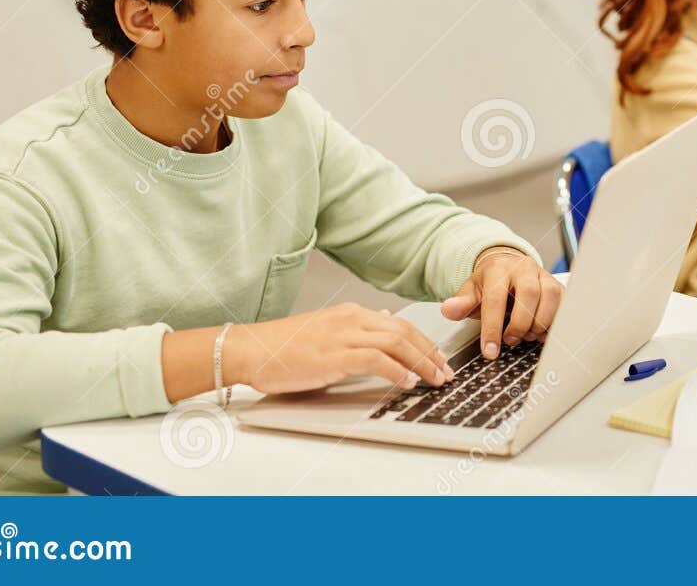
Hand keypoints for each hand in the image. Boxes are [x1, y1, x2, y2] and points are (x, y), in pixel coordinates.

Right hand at [225, 303, 452, 393]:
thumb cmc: (283, 347)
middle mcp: (351, 319)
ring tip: (434, 379)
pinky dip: (396, 371)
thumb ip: (355, 329)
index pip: (400, 323)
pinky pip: (375, 360)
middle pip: (405, 331)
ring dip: (421, 362)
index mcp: (351, 313)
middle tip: (446, 372)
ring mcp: (342, 336)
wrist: (250, 349)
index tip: (439, 359)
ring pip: (396, 342)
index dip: (424, 342)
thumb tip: (384, 322)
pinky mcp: (333, 356)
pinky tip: (407, 382)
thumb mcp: (327, 330)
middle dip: (430, 352)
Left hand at [440, 248, 564, 359]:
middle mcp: (524, 268)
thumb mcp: (471, 291)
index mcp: (498, 269)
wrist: (508, 266)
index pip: (496, 298)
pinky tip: (541, 333)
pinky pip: (564, 303)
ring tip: (527, 336)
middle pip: (529, 294)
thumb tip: (448, 309)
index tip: (490, 351)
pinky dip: (554, 322)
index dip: (492, 328)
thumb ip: (460, 303)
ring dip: (539, 323)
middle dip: (520, 323)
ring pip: (550, 297)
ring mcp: (544, 274)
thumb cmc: (489, 283)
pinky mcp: (558, 284)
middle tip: (511, 340)